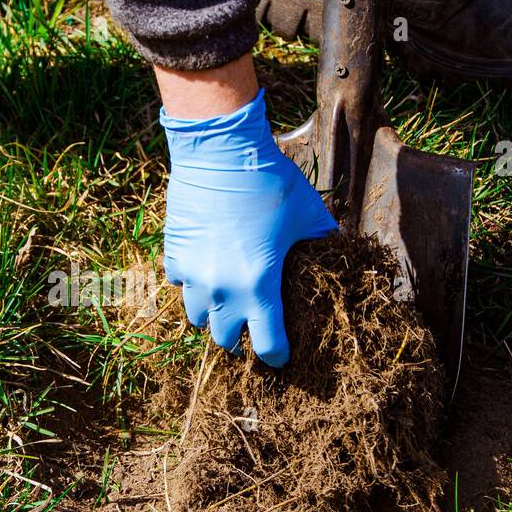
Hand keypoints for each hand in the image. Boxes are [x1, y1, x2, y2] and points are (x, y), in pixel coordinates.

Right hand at [161, 89, 336, 366]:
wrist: (219, 153)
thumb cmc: (269, 183)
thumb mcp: (307, 214)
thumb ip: (322, 239)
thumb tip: (337, 248)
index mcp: (259, 286)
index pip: (267, 344)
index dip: (277, 356)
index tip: (282, 358)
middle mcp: (222, 289)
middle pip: (225, 339)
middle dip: (239, 338)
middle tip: (250, 328)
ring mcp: (193, 275)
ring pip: (197, 317)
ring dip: (212, 315)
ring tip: (224, 303)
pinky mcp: (174, 255)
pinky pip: (179, 285)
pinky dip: (191, 285)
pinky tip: (204, 271)